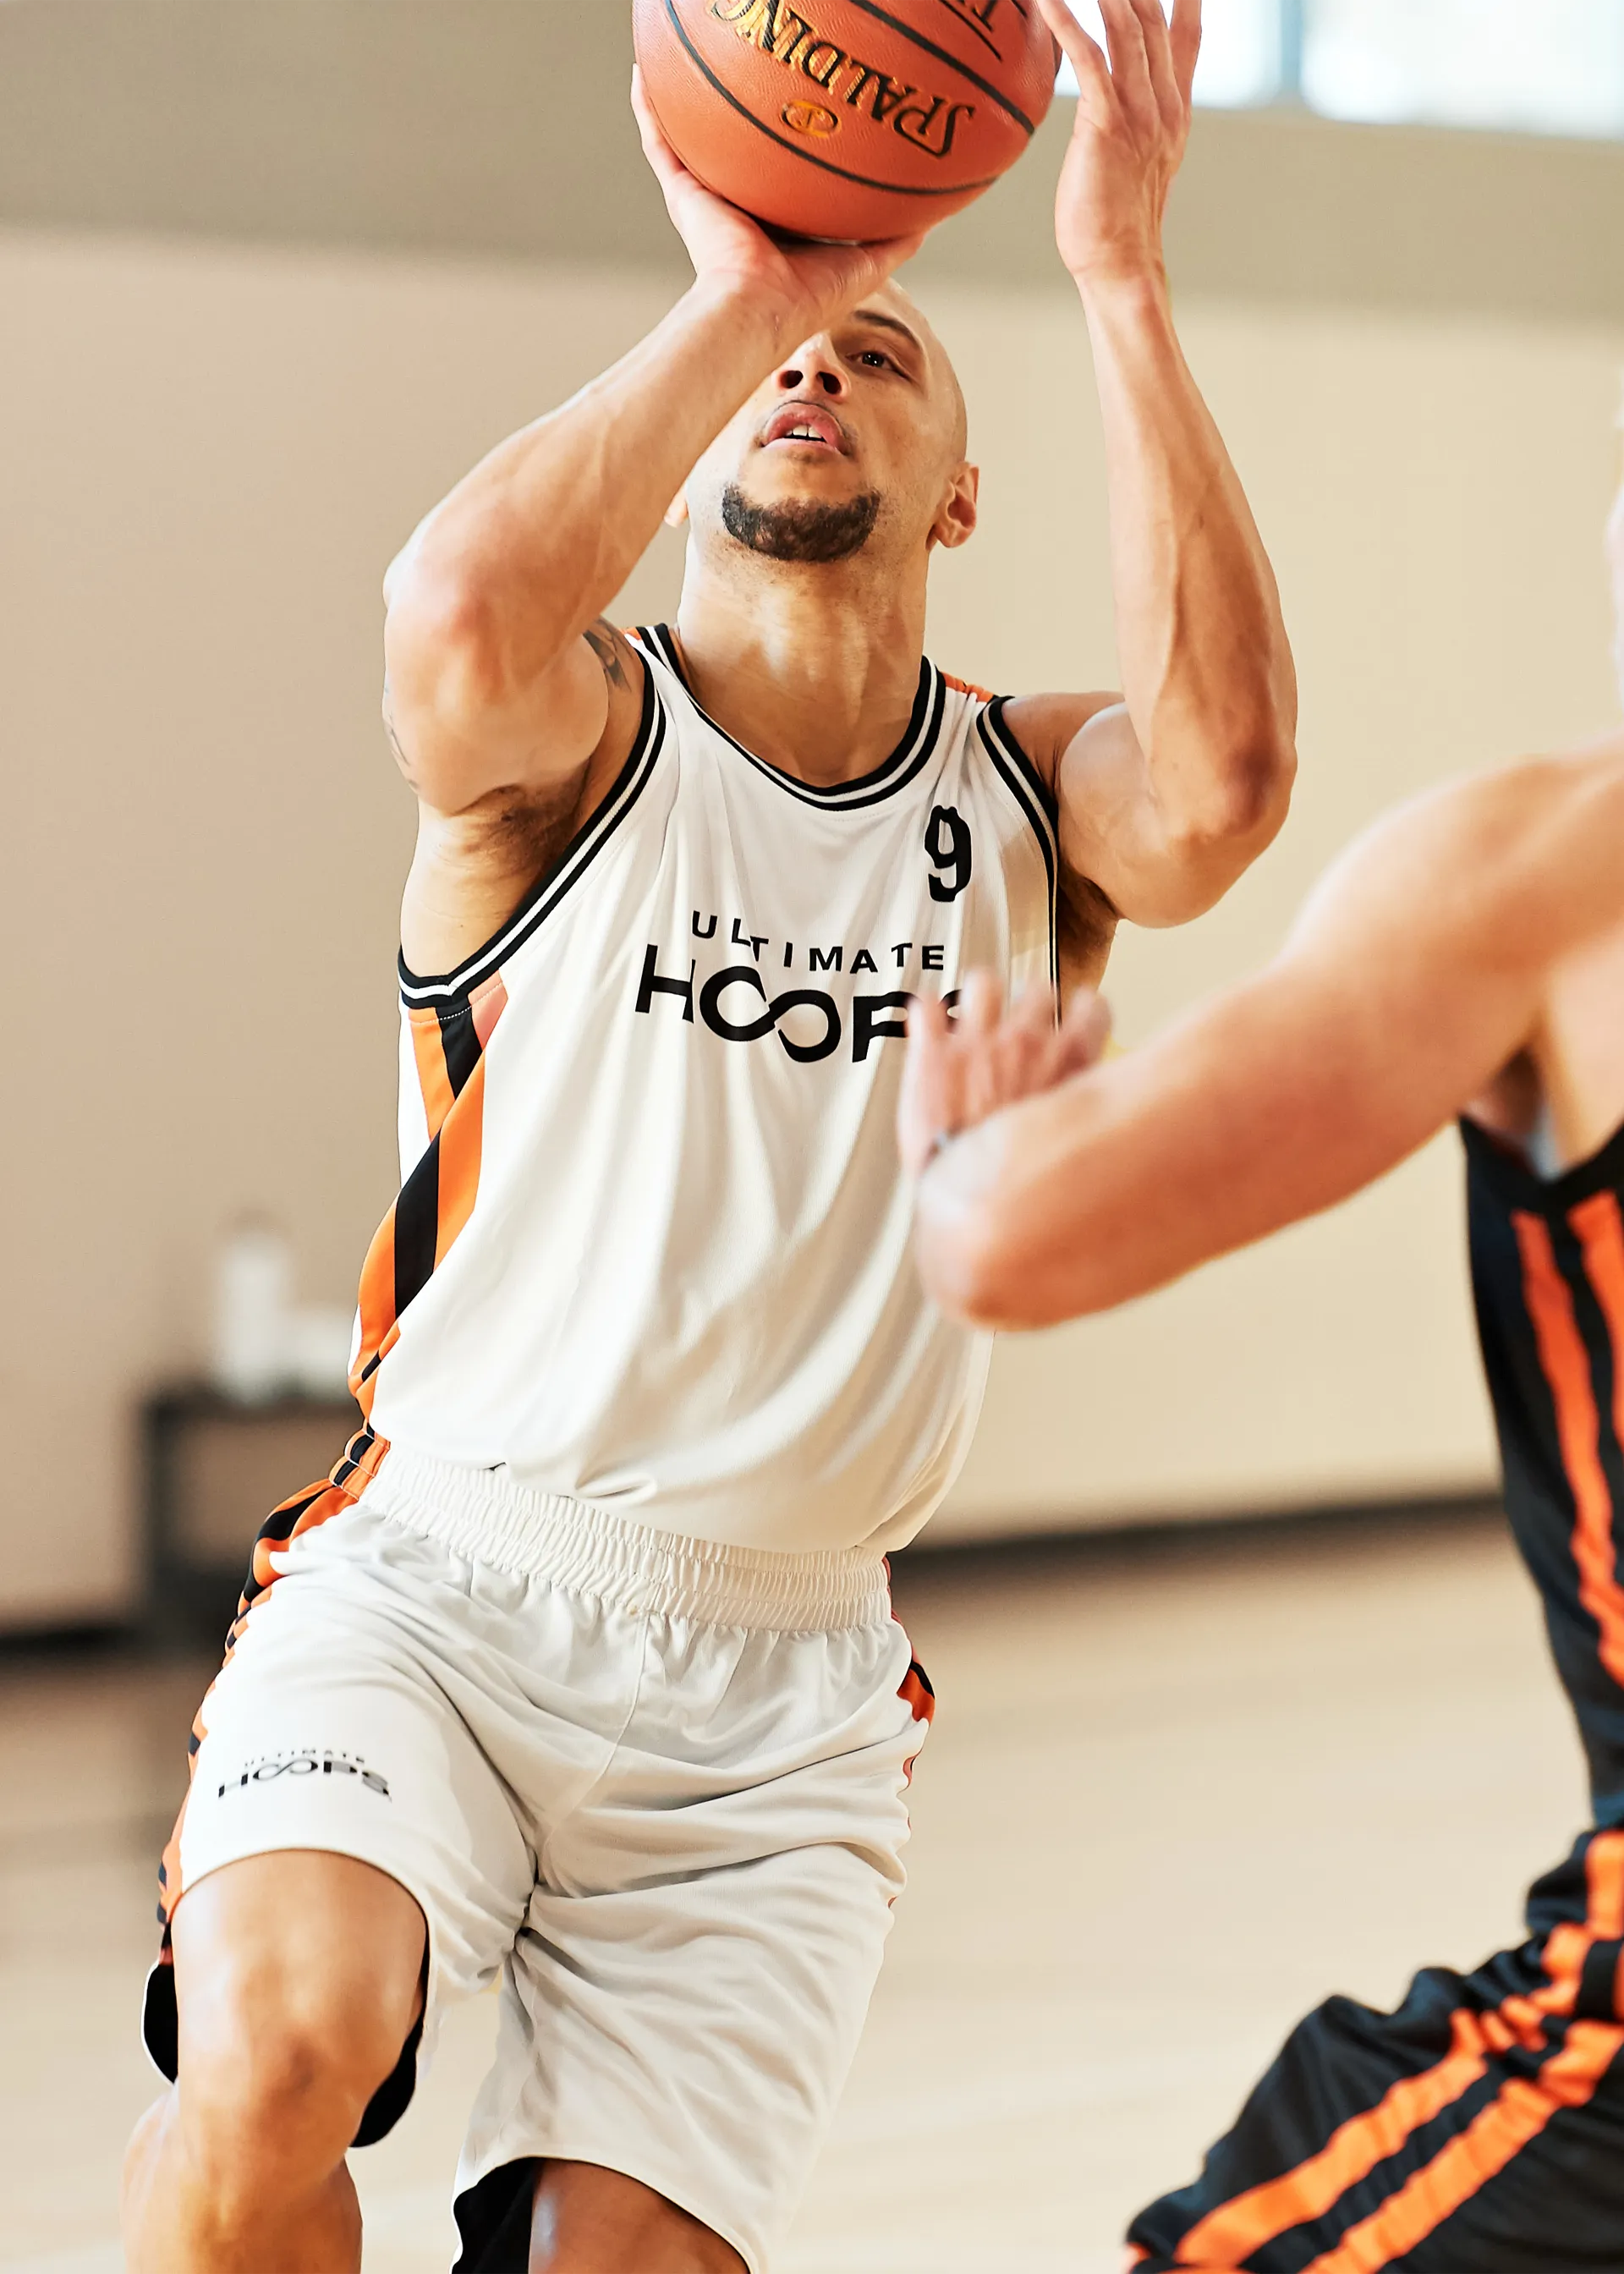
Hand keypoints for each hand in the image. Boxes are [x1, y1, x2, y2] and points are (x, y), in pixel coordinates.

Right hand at [632, 69, 927, 344]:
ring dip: (687, 103)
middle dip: (741, 116)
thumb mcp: (869, 263)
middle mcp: (741, 205)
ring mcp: (709, 197)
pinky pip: (661, 142)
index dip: (794, 145)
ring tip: (684, 58)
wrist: (759, 310)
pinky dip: (649, 110)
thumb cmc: (810, 297)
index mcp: (779, 221)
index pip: (784, 175)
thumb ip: (897, 237)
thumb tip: (933, 211)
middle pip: (740, 149)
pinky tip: (644, 72)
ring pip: (694, 138)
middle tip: (752, 70)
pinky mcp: (683, 194)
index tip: (807, 110)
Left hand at [898, 974, 1112, 1177]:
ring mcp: (977, 1042)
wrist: (973, 1202)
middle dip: (1031, 1000)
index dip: (1083, 1011)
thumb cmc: (1027, 1184)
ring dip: (980, 993)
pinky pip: (926, 1008)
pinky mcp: (931, 1055)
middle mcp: (1026, 1041)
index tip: (1078, 1018)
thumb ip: (1086, 1107)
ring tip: (976, 1007)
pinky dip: (925, 1013)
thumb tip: (1097, 1108)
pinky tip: (927, 1019)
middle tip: (1023, 1022)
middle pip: (1037, 989)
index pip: (1092, 1007)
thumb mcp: (1079, 1141)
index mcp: (1069, 1060)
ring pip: (983, 982)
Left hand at [1036, 0, 1199, 289]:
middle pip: (1152, 16)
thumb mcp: (1131, 162)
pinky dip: (1066, 22)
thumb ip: (1129, 122)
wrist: (1119, 263)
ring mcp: (1140, 112)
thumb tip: (1109, 107)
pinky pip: (1088, 58)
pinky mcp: (1109, 124)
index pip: (1185, 33)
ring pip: (1126, 26)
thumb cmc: (1113, 221)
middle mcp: (1163, 102)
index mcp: (1174, 109)